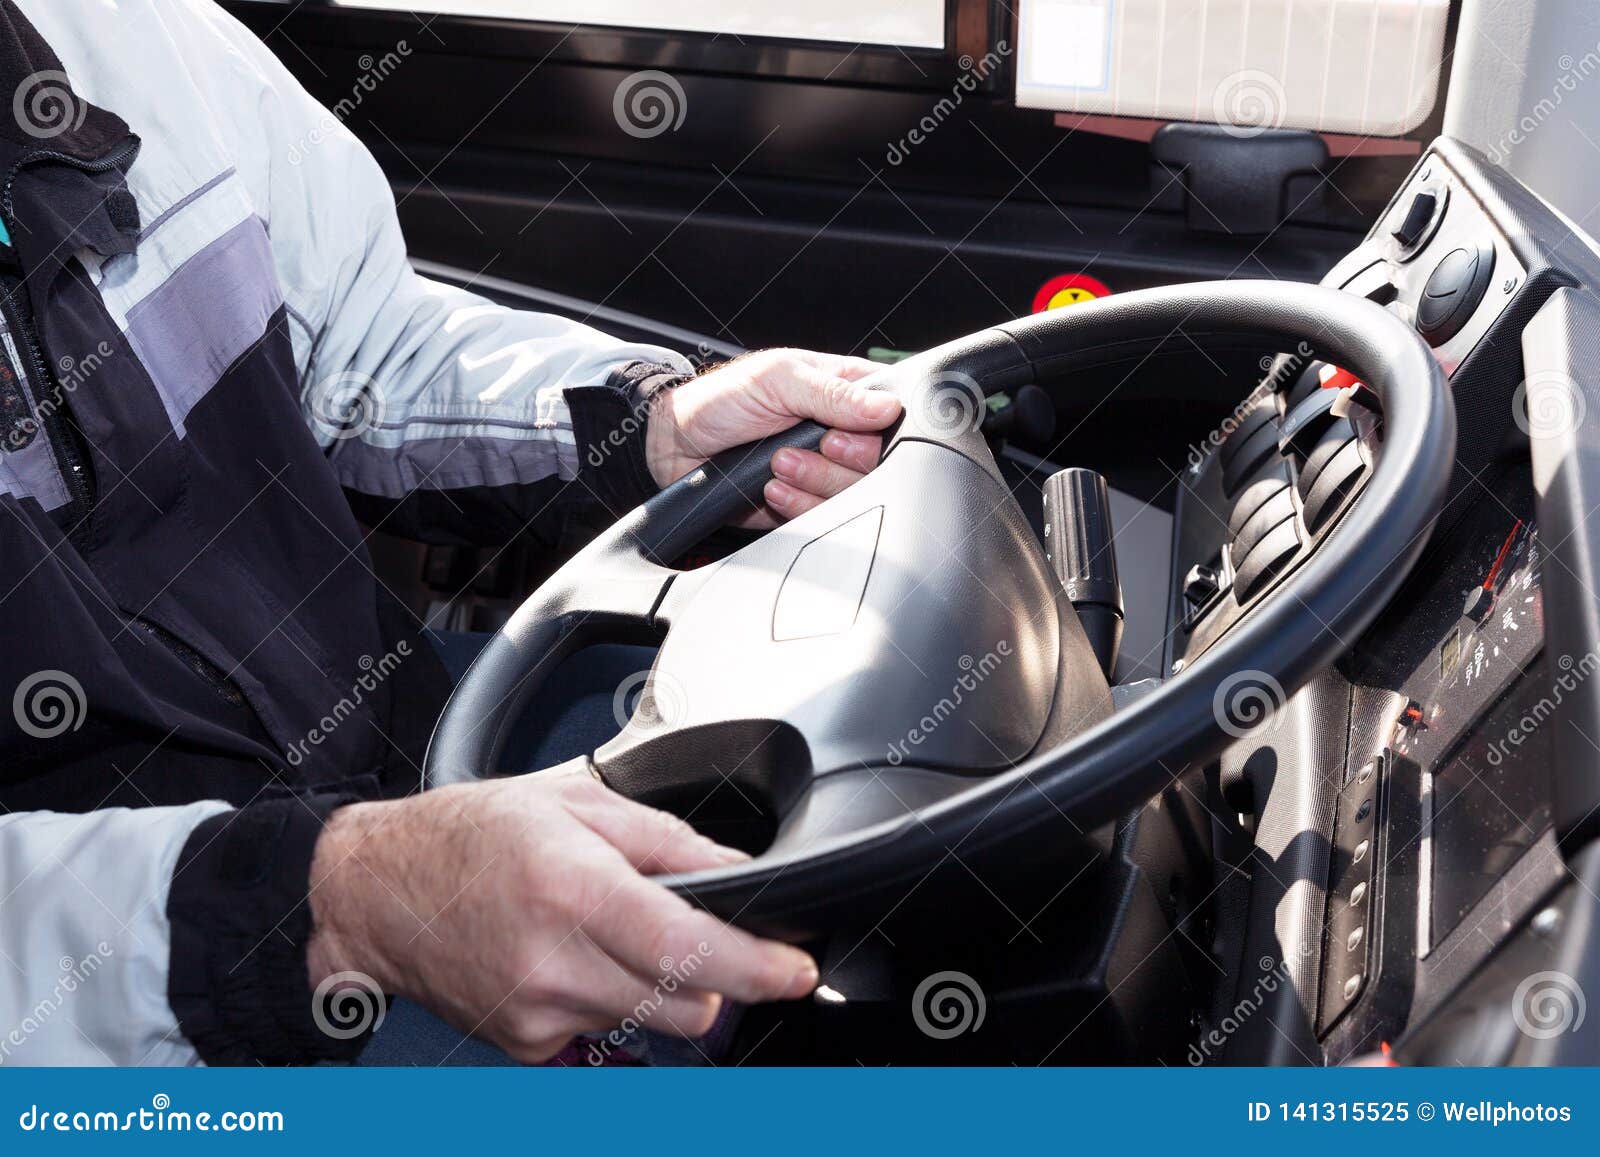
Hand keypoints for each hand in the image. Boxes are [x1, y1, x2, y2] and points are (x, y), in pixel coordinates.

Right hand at [307, 770, 817, 1062]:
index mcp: (574, 887)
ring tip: (611, 932)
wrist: (376, 891)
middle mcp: (555, 961)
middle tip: (694, 932)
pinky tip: (574, 957)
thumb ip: (668, 839)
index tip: (797, 971)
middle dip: (716, 977)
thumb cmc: (470, 835)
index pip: (689, 949)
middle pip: (689, 1006)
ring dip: (661, 988)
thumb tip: (739, 875)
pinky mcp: (527, 1046)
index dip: (758, 967)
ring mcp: (538, 1013)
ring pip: (653, 1025)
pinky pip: (606, 1035)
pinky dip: (612, 1001)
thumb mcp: (576, 802)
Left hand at [646, 348, 902, 526]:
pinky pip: (823, 515)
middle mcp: (841, 432)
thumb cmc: (722, 400)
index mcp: (843, 391)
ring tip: (778, 462)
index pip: (892, 411)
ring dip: (814, 480)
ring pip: (854, 493)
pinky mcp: (806, 502)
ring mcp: (824, 470)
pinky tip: (771, 487)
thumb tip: (887, 406)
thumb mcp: (778, 379)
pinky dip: (797, 503)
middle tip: (809, 444)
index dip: (877, 427)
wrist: (674, 445)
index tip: (842, 428)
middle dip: (840, 458)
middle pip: (878, 460)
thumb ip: (834, 392)